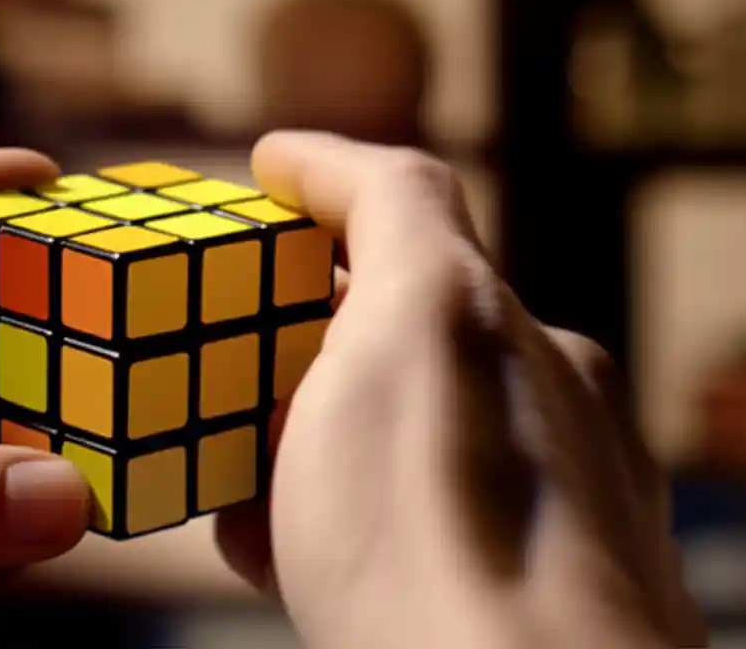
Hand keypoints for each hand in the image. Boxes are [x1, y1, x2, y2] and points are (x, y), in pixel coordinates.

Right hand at [215, 132, 706, 647]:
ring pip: (380, 446)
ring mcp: (516, 517)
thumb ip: (390, 205)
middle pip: (386, 346)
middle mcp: (535, 418)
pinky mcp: (486, 595)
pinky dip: (322, 526)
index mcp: (515, 337)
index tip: (263, 173)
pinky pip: (388, 535)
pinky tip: (275, 552)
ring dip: (298, 441)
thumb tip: (306, 150)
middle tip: (210, 347)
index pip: (408, 231)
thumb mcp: (426, 312)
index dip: (322, 198)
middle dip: (293, 336)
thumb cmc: (450, 523)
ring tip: (225, 466)